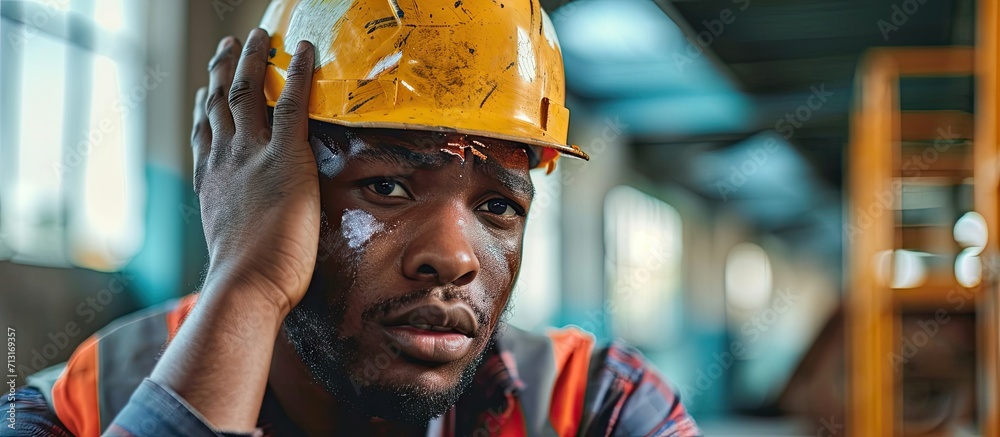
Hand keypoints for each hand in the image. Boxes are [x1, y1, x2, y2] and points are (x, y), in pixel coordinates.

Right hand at [191, 29, 317, 313]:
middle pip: (219, 101)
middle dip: (224, 68)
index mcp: (210, 180)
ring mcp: (251, 155)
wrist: (245, 285)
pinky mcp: (285, 157)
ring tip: (261, 37)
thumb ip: (235, 223)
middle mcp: (224, 160)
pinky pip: (291, 102)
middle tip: (230, 44)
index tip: (205, 88)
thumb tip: (243, 230)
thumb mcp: (228, 242)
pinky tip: (305, 51)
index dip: (205, 104)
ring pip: (247, 91)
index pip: (205, 131)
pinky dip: (297, 72)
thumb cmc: (242, 281)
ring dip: (254, 58)